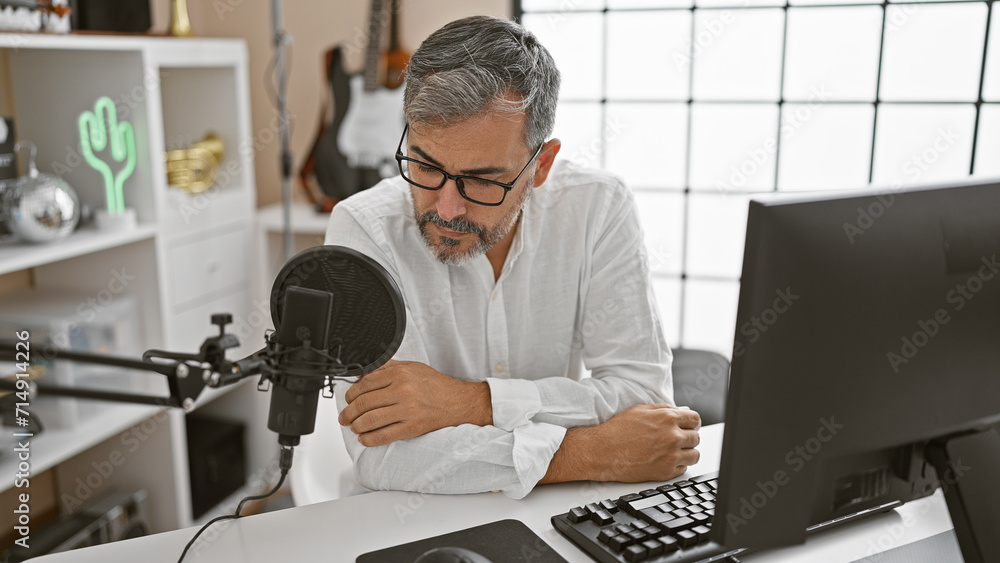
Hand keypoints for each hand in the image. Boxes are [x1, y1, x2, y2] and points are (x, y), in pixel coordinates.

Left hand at [338, 360, 491, 446]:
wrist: (458, 402)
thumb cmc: (435, 385)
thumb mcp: (412, 368)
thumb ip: (388, 368)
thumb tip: (364, 373)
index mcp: (400, 375)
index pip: (365, 384)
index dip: (351, 394)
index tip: (348, 400)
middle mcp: (403, 391)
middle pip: (364, 403)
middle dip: (349, 412)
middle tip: (345, 417)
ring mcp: (407, 410)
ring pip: (370, 420)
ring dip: (356, 426)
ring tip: (353, 427)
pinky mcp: (412, 427)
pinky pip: (384, 436)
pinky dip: (370, 439)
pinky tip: (365, 439)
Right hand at [541, 404, 700, 483]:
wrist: (603, 451)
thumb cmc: (618, 430)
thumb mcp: (640, 410)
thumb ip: (664, 409)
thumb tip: (680, 412)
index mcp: (668, 418)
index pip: (695, 419)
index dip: (691, 423)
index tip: (688, 427)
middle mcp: (672, 437)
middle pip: (696, 438)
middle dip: (688, 437)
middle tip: (676, 439)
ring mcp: (670, 456)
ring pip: (694, 456)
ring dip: (686, 453)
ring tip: (673, 451)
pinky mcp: (665, 472)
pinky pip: (683, 469)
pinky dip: (677, 465)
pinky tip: (664, 460)